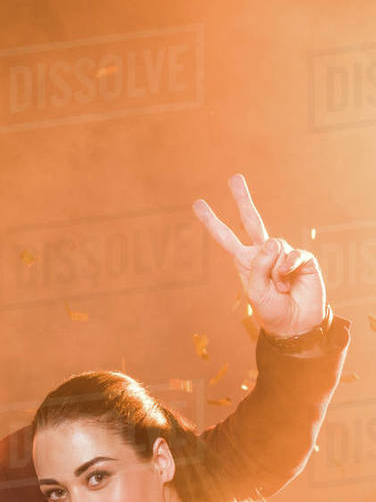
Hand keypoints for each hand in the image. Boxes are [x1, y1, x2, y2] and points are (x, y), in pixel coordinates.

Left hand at [194, 174, 326, 337]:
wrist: (295, 323)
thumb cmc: (271, 310)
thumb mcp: (255, 292)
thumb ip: (259, 266)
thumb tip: (272, 241)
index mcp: (244, 260)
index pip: (225, 237)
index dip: (211, 221)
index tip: (197, 203)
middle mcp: (262, 253)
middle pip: (251, 220)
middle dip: (242, 198)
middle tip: (234, 177)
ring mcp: (282, 253)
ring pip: (274, 245)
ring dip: (275, 270)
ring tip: (279, 287)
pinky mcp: (302, 257)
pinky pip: (292, 254)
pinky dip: (288, 267)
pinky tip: (289, 280)